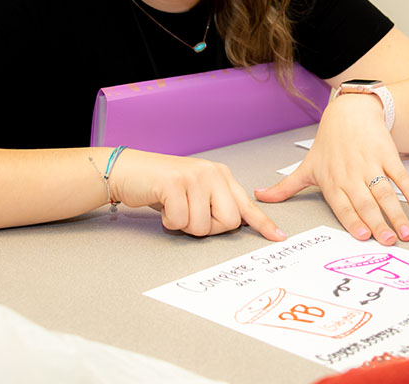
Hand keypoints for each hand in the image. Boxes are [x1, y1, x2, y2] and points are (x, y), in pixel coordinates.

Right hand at [108, 149, 285, 240]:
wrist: (129, 170)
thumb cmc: (162, 186)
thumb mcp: (196, 192)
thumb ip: (215, 204)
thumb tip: (234, 224)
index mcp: (222, 176)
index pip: (247, 205)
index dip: (263, 223)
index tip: (278, 237)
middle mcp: (213, 174)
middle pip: (229, 222)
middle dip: (209, 229)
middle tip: (190, 216)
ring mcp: (195, 177)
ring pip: (202, 226)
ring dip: (184, 225)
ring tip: (174, 207)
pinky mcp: (175, 183)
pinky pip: (181, 220)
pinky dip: (170, 221)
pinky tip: (163, 206)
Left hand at [254, 94, 408, 244]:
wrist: (349, 112)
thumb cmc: (328, 143)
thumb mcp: (307, 166)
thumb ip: (285, 187)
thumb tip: (259, 197)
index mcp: (332, 181)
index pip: (342, 205)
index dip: (353, 221)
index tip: (364, 237)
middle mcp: (351, 174)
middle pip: (366, 203)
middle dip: (379, 224)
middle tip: (390, 242)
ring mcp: (370, 164)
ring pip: (384, 193)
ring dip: (397, 214)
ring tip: (406, 233)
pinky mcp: (387, 155)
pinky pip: (400, 176)